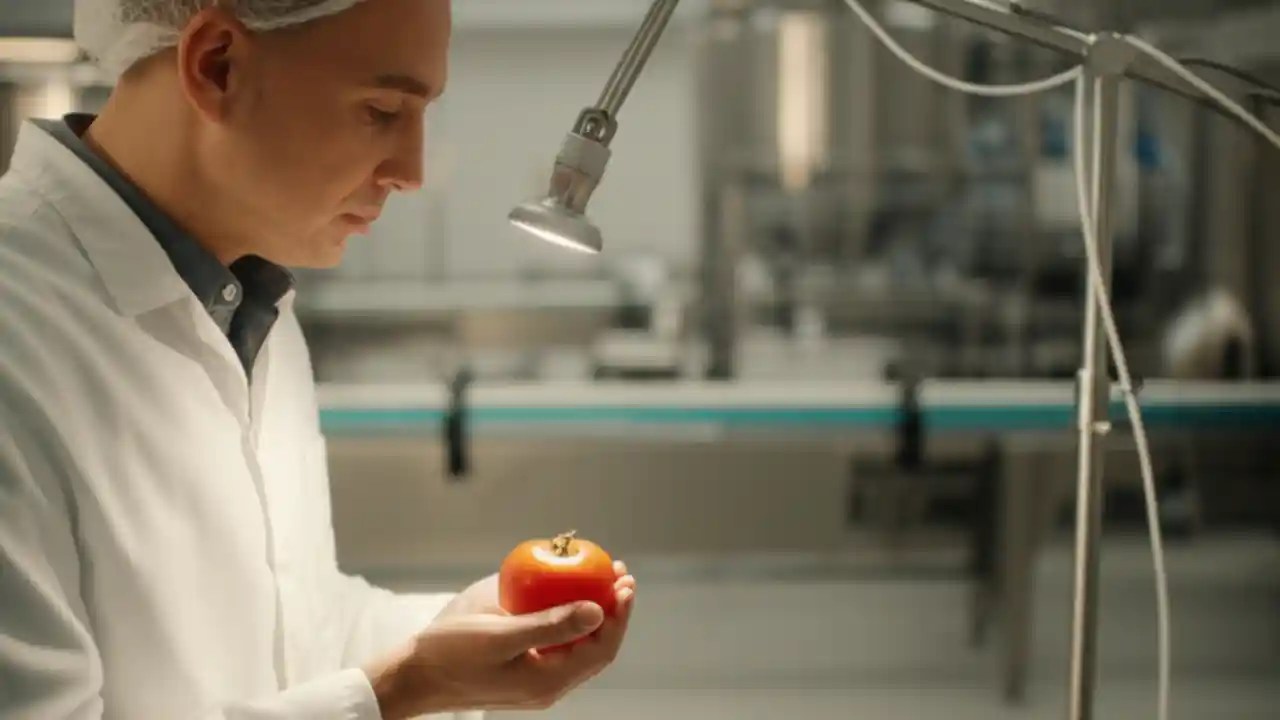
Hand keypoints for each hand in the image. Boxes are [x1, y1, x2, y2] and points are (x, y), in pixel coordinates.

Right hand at [367, 562, 636, 718]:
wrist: (412, 676)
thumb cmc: (451, 653)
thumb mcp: (500, 634)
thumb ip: (551, 625)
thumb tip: (598, 612)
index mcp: (548, 681)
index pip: (602, 648)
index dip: (619, 615)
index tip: (626, 582)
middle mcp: (548, 685)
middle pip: (595, 647)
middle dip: (612, 610)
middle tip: (620, 574)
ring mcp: (534, 680)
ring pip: (577, 645)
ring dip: (592, 611)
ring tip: (599, 578)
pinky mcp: (520, 669)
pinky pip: (556, 643)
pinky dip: (567, 617)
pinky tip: (562, 592)